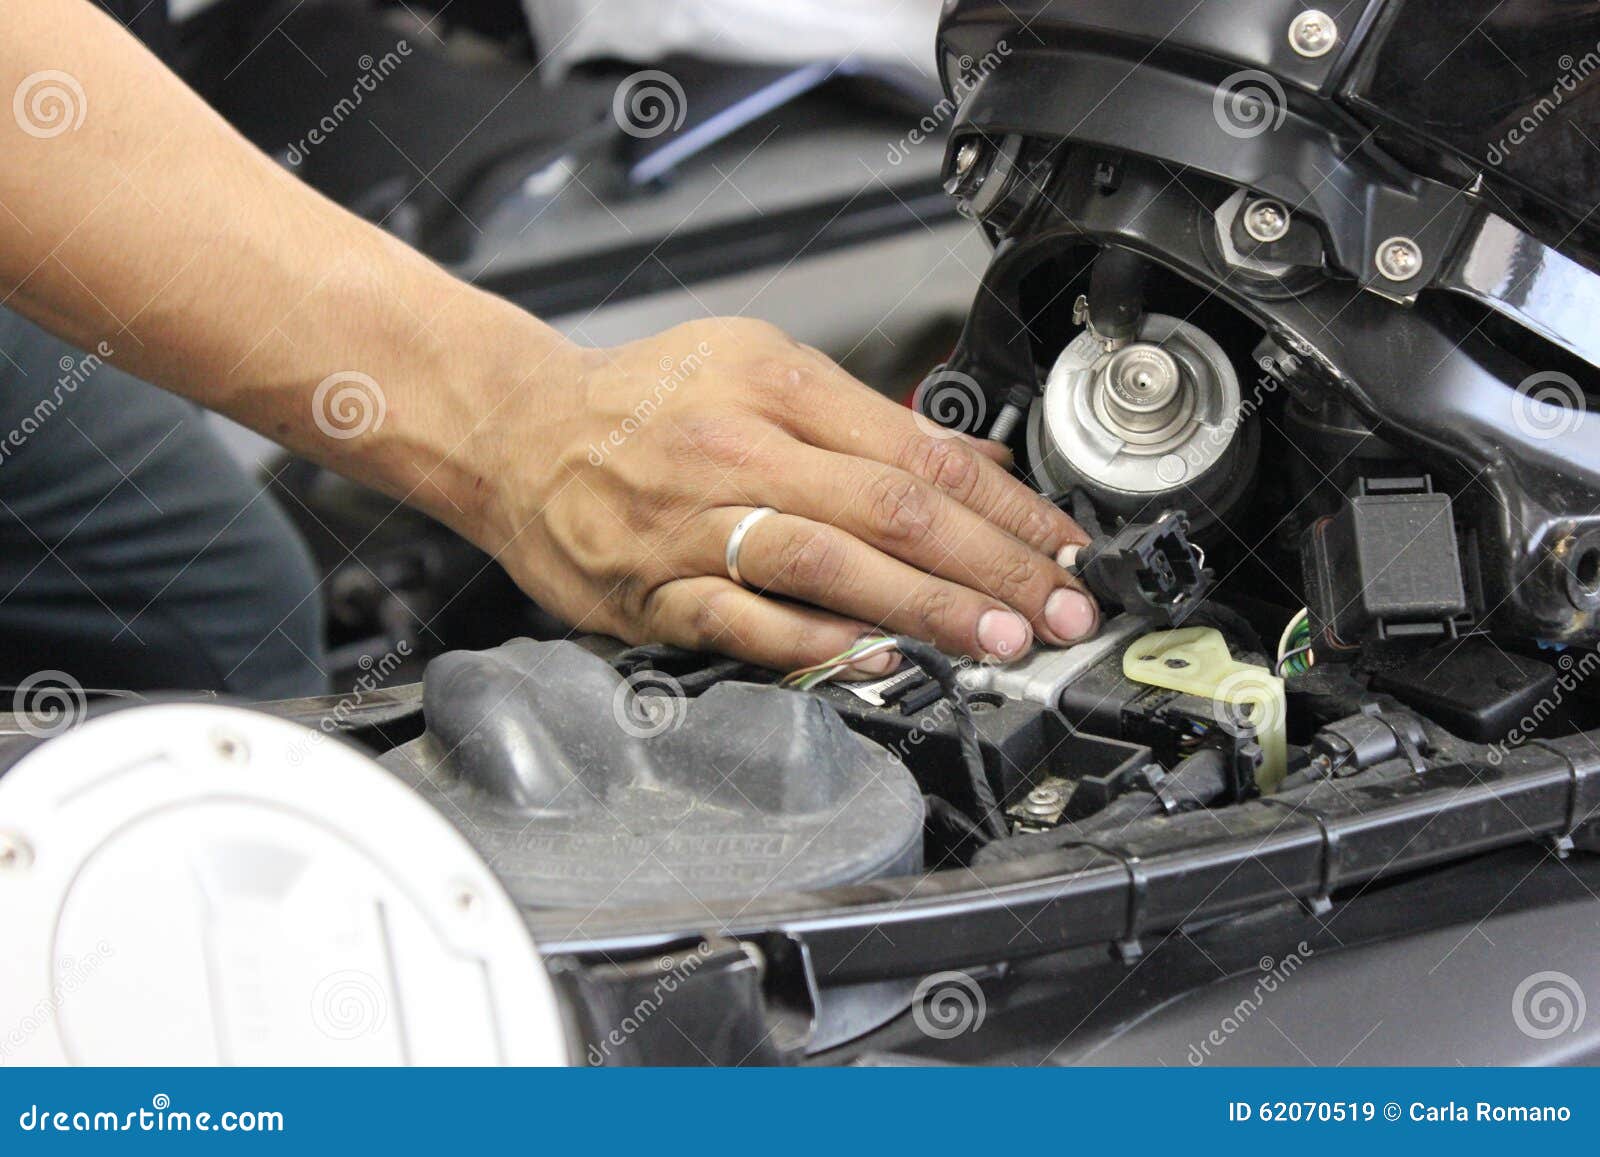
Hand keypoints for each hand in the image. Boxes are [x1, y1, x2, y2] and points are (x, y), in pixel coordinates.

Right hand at [482, 318, 1099, 673]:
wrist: (518, 434)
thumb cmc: (644, 402)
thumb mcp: (758, 366)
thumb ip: (868, 421)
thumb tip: (978, 463)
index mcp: (775, 382)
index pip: (919, 448)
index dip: (1005, 506)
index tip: (1062, 545)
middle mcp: (738, 447)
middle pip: (892, 508)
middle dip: (994, 566)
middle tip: (1059, 608)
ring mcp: (693, 523)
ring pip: (830, 563)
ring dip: (928, 609)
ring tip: (999, 640)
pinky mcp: (655, 589)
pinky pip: (746, 621)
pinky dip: (817, 642)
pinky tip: (880, 659)